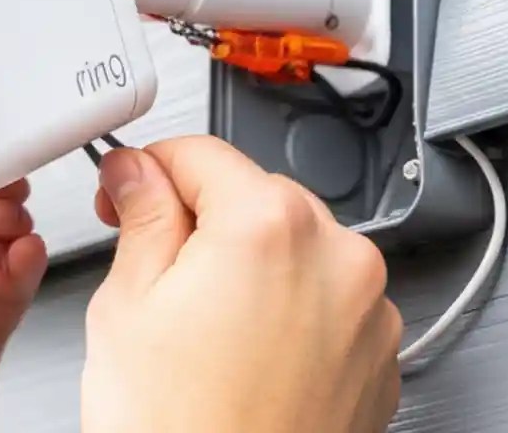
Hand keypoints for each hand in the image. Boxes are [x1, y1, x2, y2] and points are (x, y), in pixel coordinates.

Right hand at [82, 136, 401, 432]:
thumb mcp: (127, 304)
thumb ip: (142, 215)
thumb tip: (138, 174)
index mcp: (270, 226)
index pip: (201, 152)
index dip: (149, 168)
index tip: (128, 189)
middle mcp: (338, 257)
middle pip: (255, 196)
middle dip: (203, 220)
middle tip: (155, 269)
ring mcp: (369, 309)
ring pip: (296, 247)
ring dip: (251, 263)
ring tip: (203, 328)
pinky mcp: (379, 354)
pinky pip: (329, 299)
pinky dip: (290, 308)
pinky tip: (243, 352)